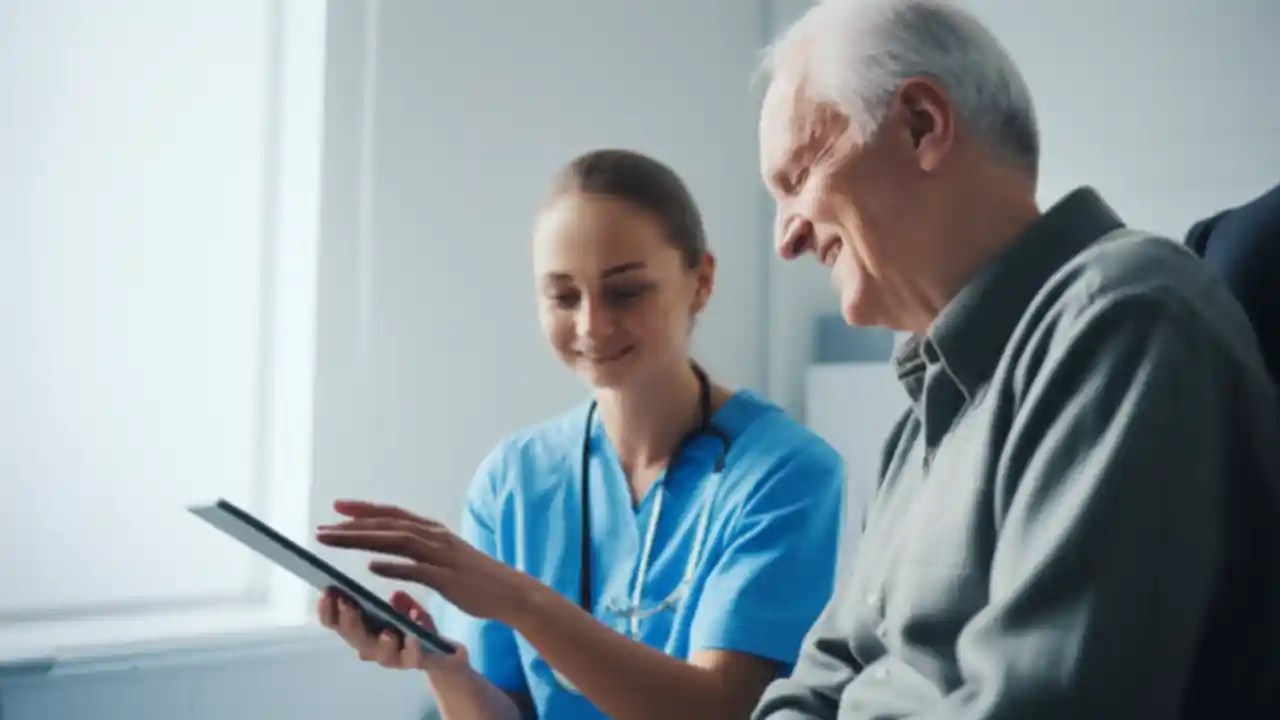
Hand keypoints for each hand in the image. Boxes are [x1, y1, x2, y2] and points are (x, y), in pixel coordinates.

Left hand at [315, 500, 538, 624]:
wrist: (510, 592)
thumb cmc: (475, 578)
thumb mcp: (444, 557)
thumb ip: (417, 550)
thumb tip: (385, 550)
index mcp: (433, 531)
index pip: (392, 515)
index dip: (364, 509)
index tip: (336, 507)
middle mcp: (435, 537)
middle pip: (387, 525)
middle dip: (351, 525)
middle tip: (321, 529)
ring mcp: (441, 556)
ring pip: (396, 541)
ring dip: (361, 539)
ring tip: (334, 541)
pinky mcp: (448, 578)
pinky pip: (417, 569)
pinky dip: (394, 565)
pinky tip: (372, 566)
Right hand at [316, 587, 470, 675]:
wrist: (442, 654)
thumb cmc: (416, 629)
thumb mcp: (410, 610)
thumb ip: (403, 603)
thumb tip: (395, 595)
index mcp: (365, 632)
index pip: (338, 624)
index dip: (328, 611)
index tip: (326, 591)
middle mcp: (374, 648)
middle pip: (356, 639)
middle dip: (350, 622)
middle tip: (347, 603)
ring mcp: (395, 658)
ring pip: (382, 655)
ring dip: (382, 643)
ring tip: (386, 632)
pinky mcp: (417, 662)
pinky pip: (413, 659)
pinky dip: (413, 648)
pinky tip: (415, 635)